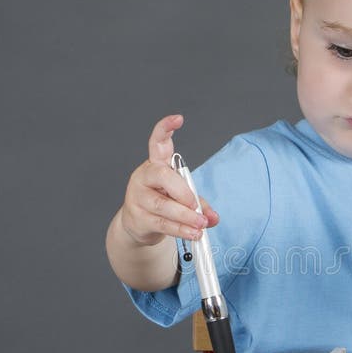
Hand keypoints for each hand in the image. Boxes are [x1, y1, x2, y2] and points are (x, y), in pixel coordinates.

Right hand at [119, 114, 218, 246]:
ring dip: (185, 216)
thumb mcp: (182, 198)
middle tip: (195, 206)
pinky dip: (180, 230)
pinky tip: (192, 233)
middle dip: (182, 191)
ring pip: (163, 205)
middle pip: (162, 176)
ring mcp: (138, 197)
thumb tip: (214, 217)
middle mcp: (144, 177)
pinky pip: (162, 223)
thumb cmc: (164, 202)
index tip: (178, 119)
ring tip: (201, 225)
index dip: (165, 129)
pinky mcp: (138, 217)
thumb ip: (199, 204)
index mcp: (156, 164)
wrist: (139, 225)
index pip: (158, 142)